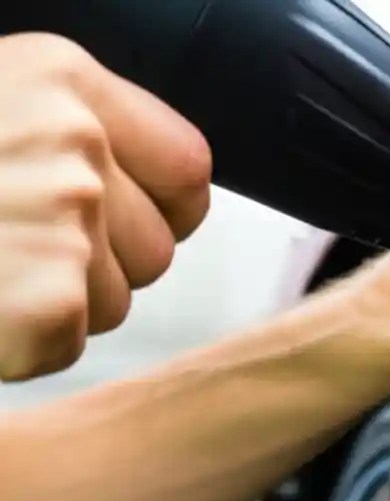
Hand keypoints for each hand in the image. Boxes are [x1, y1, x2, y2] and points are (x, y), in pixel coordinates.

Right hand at [0, 34, 210, 380]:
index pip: (189, 170)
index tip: (118, 230)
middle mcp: (75, 142)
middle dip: (98, 268)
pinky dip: (21, 347)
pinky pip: (69, 343)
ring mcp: (64, 219)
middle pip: (156, 249)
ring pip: (115, 301)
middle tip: (9, 256)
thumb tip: (157, 195)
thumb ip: (67, 136)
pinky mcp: (50, 298)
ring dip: (56, 306)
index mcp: (64, 81)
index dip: (159, 214)